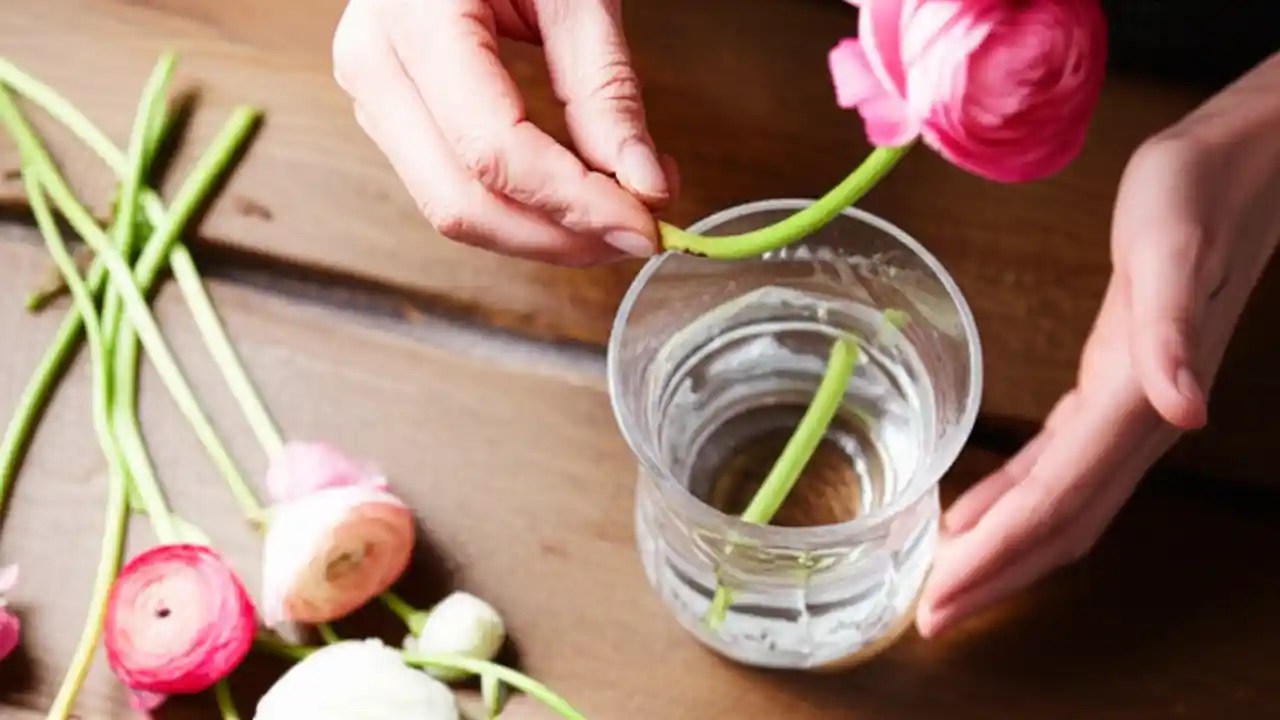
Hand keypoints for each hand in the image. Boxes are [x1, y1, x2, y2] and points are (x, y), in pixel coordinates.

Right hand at [332, 0, 674, 264]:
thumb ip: (606, 90)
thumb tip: (646, 186)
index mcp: (413, 17)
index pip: (493, 150)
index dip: (574, 202)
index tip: (644, 223)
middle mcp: (374, 65)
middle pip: (463, 202)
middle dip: (559, 237)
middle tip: (638, 232)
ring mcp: (374, 95)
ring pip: (454, 209)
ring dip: (543, 233)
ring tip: (617, 210)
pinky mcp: (393, 114)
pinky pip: (453, 187)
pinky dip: (521, 208)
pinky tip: (577, 194)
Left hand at [916, 52, 1279, 637]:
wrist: (1238, 169)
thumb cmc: (1196, 196)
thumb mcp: (1175, 250)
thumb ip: (1173, 333)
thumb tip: (1186, 412)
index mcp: (1134, 398)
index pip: (1058, 499)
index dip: (1001, 555)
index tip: (945, 598)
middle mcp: (1134, 417)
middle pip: (1058, 521)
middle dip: (995, 575)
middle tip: (932, 618)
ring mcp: (1127, 406)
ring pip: (1061, 502)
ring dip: (1006, 548)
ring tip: (950, 579)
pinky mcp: (1113, 382)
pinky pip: (1060, 462)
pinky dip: (1019, 496)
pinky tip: (982, 510)